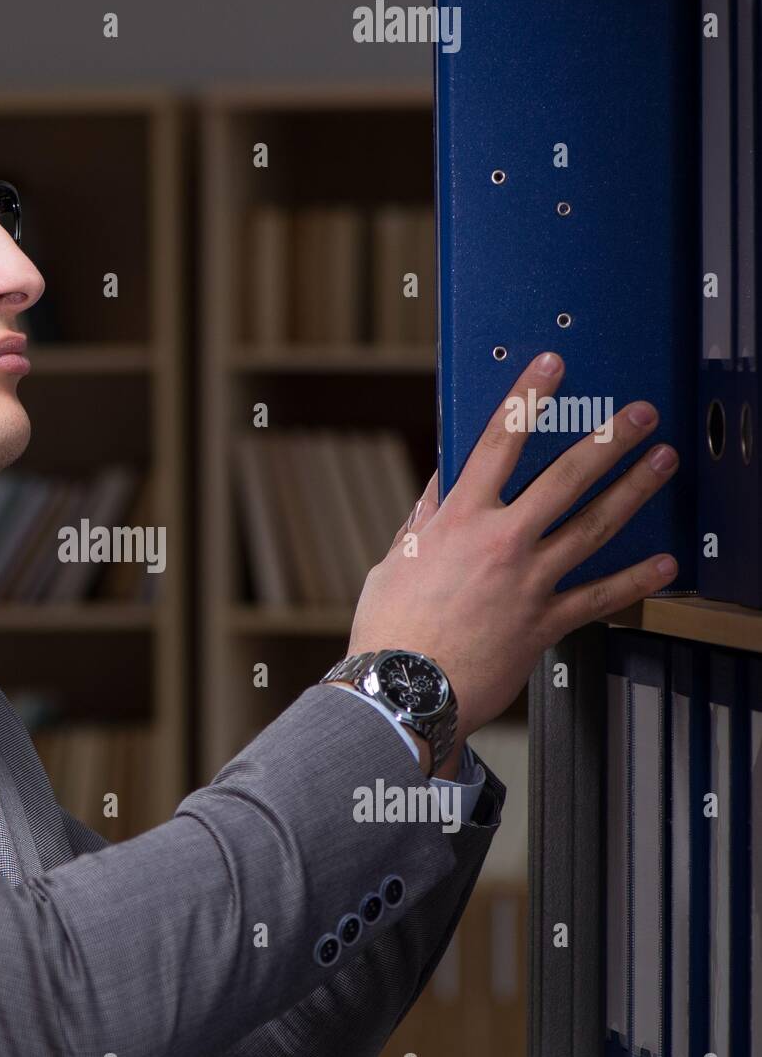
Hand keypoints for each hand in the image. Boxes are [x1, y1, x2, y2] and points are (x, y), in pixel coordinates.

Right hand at [345, 351, 679, 740]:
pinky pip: (601, 596)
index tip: (550, 368)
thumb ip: (422, 523)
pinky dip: (636, 580)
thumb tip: (439, 489)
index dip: (527, 398)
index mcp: (457, 519)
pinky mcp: (546, 621)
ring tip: (661, 463)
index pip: (497, 441)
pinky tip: (665, 564)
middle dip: (608, 437)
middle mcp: (501, 542)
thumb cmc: (391, 631)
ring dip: (635, 489)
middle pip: (566, 476)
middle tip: (639, 413)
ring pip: (595, 525)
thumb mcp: (394, 562)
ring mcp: (530, 580)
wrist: (407, 689)